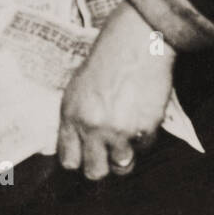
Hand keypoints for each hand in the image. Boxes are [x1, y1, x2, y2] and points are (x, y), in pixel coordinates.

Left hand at [59, 1, 176, 180]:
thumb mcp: (79, 87)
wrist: (136, 42)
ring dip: (126, 154)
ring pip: (122, 166)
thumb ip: (76, 117)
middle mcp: (92, 127)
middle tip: (109, 154)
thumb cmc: (107, 58)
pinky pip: (144, 147)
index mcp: (71, 115)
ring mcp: (119, 131)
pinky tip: (142, 114)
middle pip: (94, 172)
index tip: (86, 155)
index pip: (68, 160)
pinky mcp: (145, 129)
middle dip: (102, 166)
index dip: (79, 159)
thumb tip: (77, 144)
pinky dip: (144, 136)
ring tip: (128, 134)